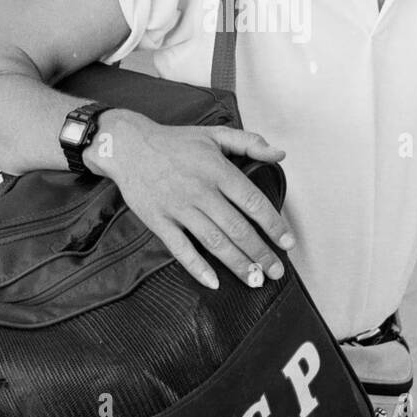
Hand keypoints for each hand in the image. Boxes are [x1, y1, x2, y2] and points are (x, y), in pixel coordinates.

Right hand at [87, 110, 295, 289]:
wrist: (128, 146)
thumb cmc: (176, 142)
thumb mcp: (215, 134)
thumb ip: (250, 143)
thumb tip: (280, 154)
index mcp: (217, 170)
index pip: (253, 202)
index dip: (273, 225)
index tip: (288, 243)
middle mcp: (200, 191)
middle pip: (237, 228)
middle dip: (260, 253)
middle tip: (276, 271)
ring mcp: (179, 208)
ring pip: (214, 242)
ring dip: (236, 264)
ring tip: (254, 280)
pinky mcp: (159, 221)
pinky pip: (180, 248)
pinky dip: (197, 267)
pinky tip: (213, 282)